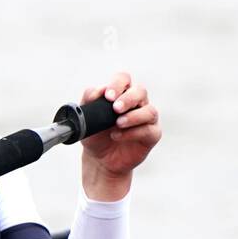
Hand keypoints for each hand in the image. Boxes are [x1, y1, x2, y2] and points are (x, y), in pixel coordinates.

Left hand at [79, 72, 160, 199]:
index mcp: (121, 94)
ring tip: (118, 124)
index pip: (123, 79)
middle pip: (140, 91)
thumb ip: (89, 101)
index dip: (118, 84)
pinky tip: (117, 136)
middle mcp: (136, 103)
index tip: (108, 96)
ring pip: (149, 111)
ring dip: (133, 116)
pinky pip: (149, 130)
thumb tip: (98, 90)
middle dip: (128, 98)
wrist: (99, 159)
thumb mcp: (86, 118)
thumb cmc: (95, 135)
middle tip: (115, 108)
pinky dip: (133, 132)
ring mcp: (146, 119)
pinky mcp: (151, 135)